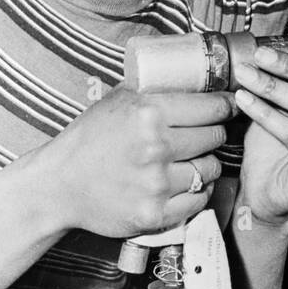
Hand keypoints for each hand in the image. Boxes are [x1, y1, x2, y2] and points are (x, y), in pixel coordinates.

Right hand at [40, 85, 234, 236]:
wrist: (58, 184)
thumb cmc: (90, 138)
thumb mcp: (119, 99)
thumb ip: (157, 87)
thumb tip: (198, 74)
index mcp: (149, 113)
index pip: (212, 107)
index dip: (224, 106)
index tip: (229, 107)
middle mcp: (156, 147)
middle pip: (215, 137)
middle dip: (214, 132)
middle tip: (206, 133)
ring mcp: (157, 183)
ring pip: (211, 168)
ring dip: (207, 163)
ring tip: (191, 159)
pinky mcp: (155, 214)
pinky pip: (200, 200)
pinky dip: (199, 191)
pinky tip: (186, 183)